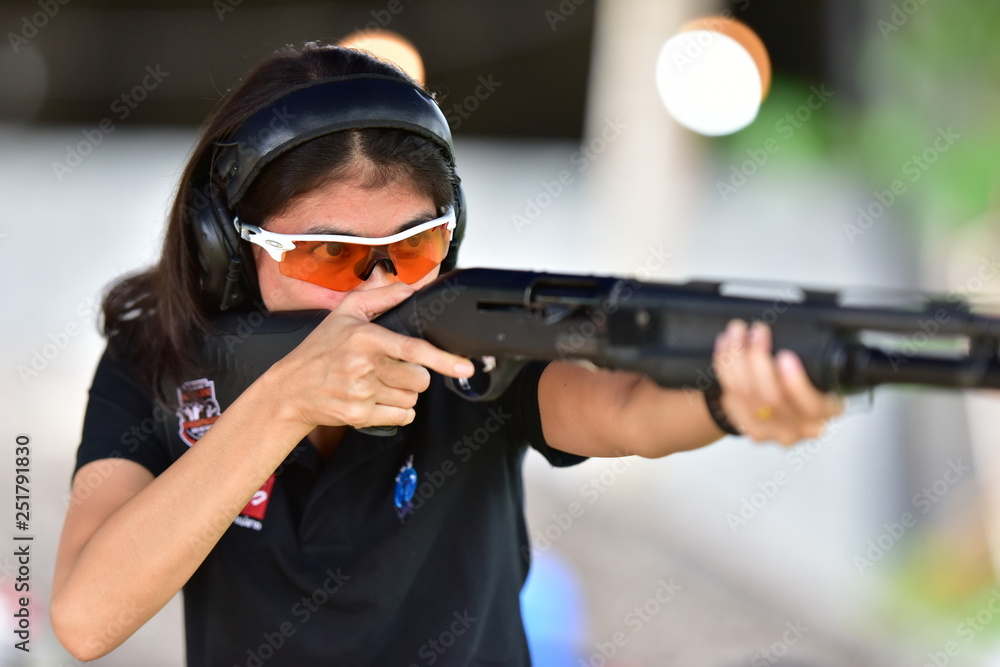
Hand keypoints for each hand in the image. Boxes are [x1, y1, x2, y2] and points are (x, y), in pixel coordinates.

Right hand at [266, 282, 474, 429]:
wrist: (290, 389)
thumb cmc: (319, 350)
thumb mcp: (344, 313)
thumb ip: (379, 296)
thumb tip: (409, 289)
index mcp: (365, 338)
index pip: (412, 349)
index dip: (442, 359)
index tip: (464, 366)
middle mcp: (364, 366)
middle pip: (419, 378)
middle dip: (416, 375)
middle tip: (395, 368)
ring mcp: (362, 393)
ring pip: (412, 398)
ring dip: (404, 392)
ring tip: (380, 383)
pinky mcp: (360, 415)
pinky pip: (401, 417)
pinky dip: (398, 411)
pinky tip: (379, 400)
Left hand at [712, 319, 842, 444]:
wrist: (782, 404)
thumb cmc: (803, 380)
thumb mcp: (819, 367)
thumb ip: (811, 357)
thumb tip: (795, 329)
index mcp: (827, 410)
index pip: (813, 406)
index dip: (795, 382)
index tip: (784, 355)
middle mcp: (802, 427)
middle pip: (772, 398)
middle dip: (759, 359)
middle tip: (756, 332)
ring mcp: (775, 432)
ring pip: (746, 396)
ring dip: (736, 358)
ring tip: (736, 333)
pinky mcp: (751, 429)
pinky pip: (731, 397)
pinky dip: (725, 368)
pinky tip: (726, 348)